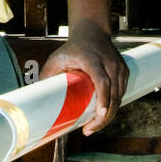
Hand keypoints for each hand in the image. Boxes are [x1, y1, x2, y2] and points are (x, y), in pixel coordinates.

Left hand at [38, 18, 129, 136]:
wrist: (92, 31)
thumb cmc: (72, 47)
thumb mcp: (57, 58)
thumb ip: (47, 75)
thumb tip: (36, 97)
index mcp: (94, 60)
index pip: (103, 82)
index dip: (103, 100)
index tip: (99, 116)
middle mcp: (110, 64)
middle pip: (114, 95)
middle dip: (104, 117)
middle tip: (89, 131)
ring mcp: (120, 67)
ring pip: (120, 97)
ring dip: (109, 115)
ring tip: (93, 127)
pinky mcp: (124, 71)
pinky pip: (122, 93)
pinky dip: (114, 106)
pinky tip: (102, 115)